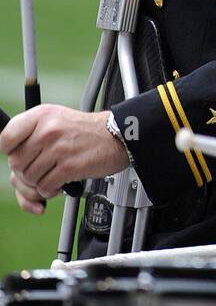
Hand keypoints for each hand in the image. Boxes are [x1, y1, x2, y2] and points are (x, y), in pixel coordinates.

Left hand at [0, 105, 127, 201]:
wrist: (115, 136)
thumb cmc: (83, 131)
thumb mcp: (54, 119)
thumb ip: (30, 133)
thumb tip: (10, 159)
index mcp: (40, 115)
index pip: (6, 138)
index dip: (9, 151)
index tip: (18, 154)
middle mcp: (47, 130)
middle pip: (15, 163)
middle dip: (25, 171)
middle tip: (40, 168)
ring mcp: (58, 149)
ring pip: (29, 178)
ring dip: (39, 182)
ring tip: (53, 173)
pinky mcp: (69, 167)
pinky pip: (45, 188)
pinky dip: (51, 190)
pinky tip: (60, 181)